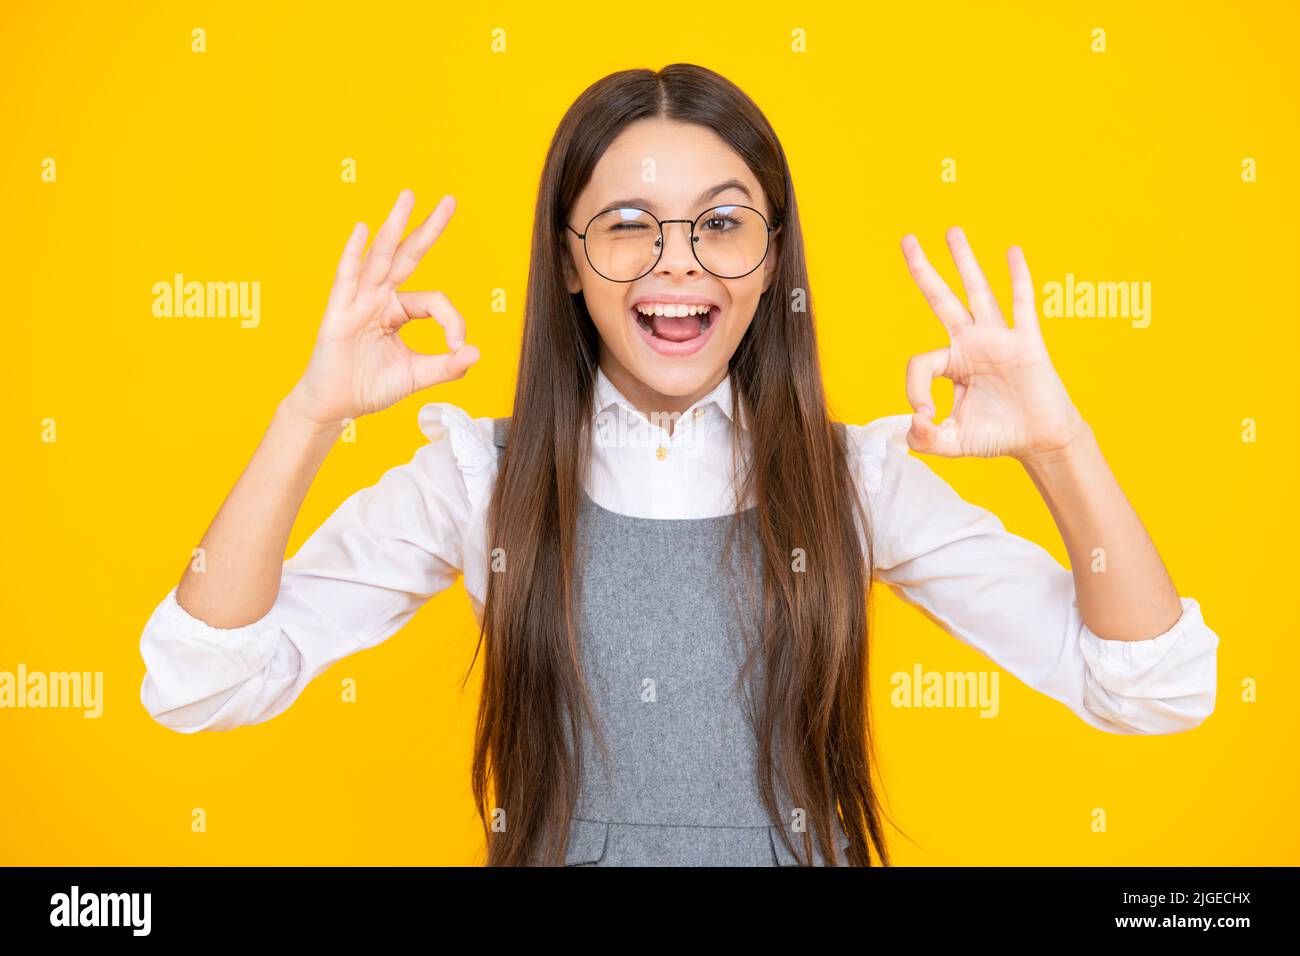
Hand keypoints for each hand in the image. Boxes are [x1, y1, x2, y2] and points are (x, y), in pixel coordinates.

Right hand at [285, 189, 480, 425]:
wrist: (335, 407)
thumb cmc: (369, 387)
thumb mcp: (416, 376)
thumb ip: (446, 366)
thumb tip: (476, 353)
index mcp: (397, 310)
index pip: (434, 301)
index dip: (453, 322)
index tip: (458, 348)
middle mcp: (378, 298)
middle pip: (407, 256)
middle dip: (428, 228)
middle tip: (450, 200)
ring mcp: (357, 302)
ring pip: (380, 257)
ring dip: (394, 226)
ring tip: (408, 197)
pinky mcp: (338, 313)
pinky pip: (346, 278)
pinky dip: (353, 253)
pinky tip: (361, 229)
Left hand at [898, 227, 1088, 460]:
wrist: (1039, 440)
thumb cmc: (997, 436)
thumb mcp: (952, 442)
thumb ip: (925, 440)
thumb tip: (914, 422)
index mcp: (952, 363)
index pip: (921, 364)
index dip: (914, 390)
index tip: (924, 416)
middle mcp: (972, 343)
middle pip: (941, 299)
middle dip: (924, 271)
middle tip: (906, 239)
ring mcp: (999, 339)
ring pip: (977, 292)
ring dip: (964, 261)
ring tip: (951, 231)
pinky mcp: (1027, 342)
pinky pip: (1022, 305)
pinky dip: (1018, 279)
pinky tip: (1012, 252)